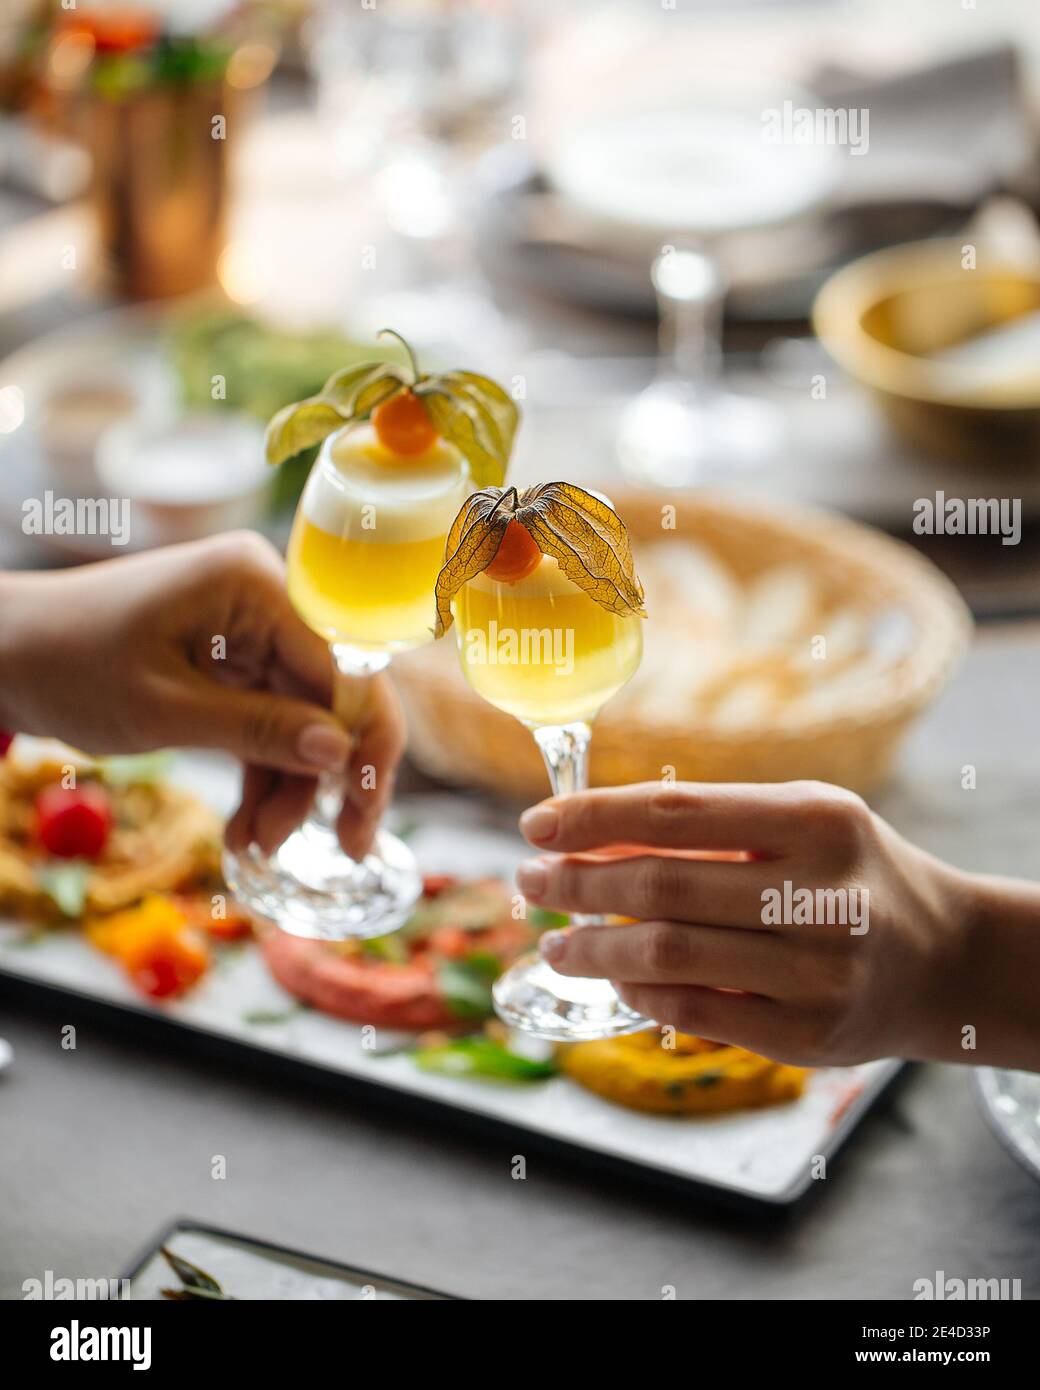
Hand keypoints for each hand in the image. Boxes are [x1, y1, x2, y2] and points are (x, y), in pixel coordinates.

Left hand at [0, 532, 405, 857]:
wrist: (3, 655)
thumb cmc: (68, 665)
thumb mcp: (166, 709)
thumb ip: (260, 730)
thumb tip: (342, 755)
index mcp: (257, 585)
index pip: (345, 669)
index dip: (364, 747)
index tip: (363, 818)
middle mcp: (266, 599)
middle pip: (331, 698)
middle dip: (322, 777)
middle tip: (338, 848)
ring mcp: (250, 630)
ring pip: (303, 719)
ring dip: (288, 786)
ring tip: (258, 846)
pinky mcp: (231, 661)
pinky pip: (269, 720)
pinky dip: (262, 772)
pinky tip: (251, 827)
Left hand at [514, 781, 1007, 1066]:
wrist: (941, 958)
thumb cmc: (845, 873)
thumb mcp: (797, 820)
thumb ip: (705, 825)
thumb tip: (586, 838)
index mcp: (816, 821)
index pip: (674, 813)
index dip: (592, 818)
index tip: (534, 825)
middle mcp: (823, 894)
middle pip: (661, 889)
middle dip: (577, 885)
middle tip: (532, 883)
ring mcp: (819, 972)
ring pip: (668, 958)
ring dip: (592, 949)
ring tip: (558, 943)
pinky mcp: (810, 1036)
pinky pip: (694, 1014)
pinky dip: (639, 994)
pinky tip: (615, 977)